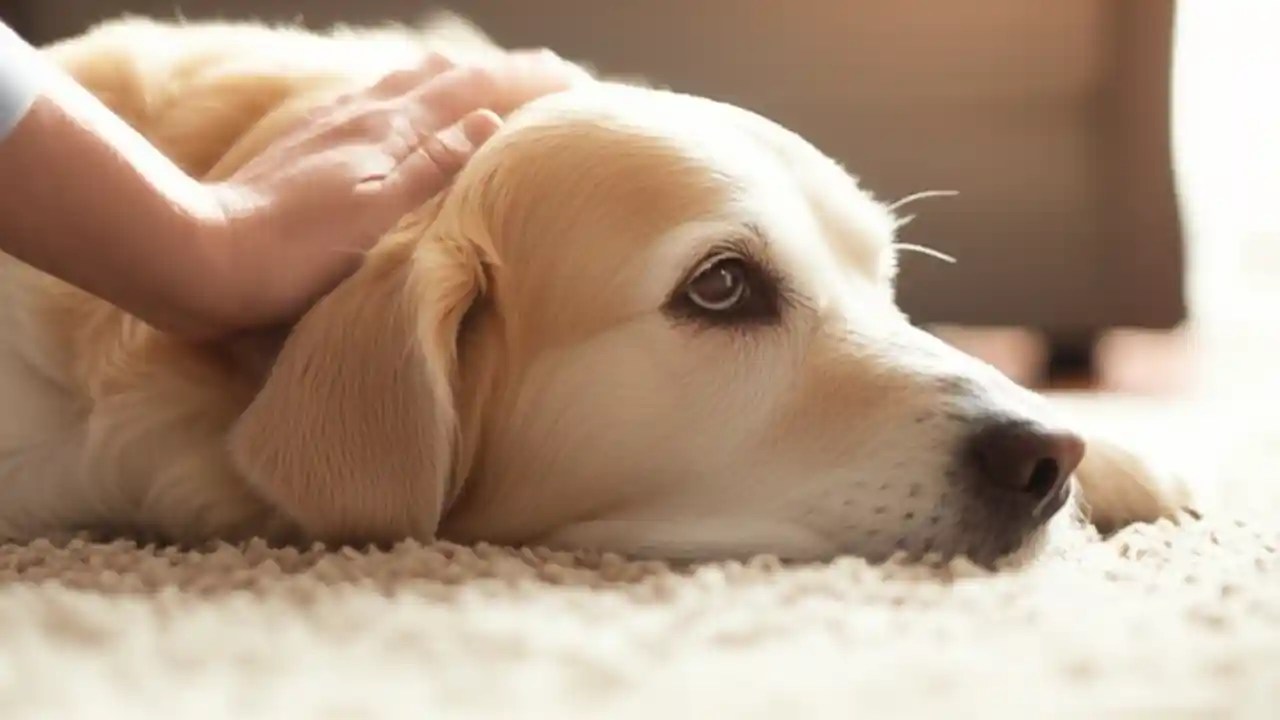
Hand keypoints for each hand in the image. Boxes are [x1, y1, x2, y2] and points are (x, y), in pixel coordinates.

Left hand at [203, 49, 588, 331]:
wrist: (205, 255)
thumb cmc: (294, 251)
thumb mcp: (377, 214)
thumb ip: (433, 165)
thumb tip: (487, 119)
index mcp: (390, 128)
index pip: (474, 86)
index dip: (527, 79)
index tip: (574, 81)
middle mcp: (364, 113)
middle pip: (447, 72)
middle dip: (503, 71)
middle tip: (547, 80)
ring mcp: (336, 125)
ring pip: (412, 82)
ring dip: (461, 79)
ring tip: (491, 91)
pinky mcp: (313, 143)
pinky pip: (383, 101)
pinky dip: (421, 97)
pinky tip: (412, 116)